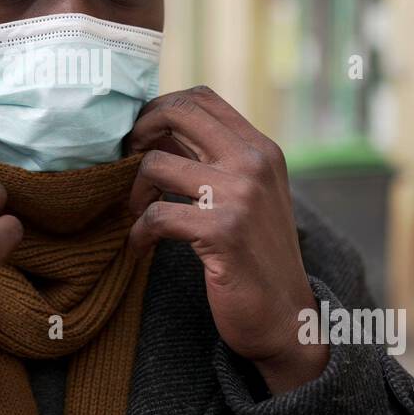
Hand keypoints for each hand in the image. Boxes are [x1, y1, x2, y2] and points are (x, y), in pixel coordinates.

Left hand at [126, 86, 328, 394]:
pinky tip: (140, 247)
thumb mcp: (249, 195)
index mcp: (261, 148)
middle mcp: (254, 163)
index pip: (201, 97)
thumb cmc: (256, 256)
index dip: (159, 108)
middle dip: (139, 131)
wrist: (286, 317)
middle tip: (127, 161)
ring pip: (156, 164)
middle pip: (177, 112)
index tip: (142, 137)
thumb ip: (216, 160)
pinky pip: (156, 216)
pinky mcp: (223, 231)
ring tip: (136, 214)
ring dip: (133, 192)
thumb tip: (157, 128)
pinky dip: (138, 233)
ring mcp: (241, 195)